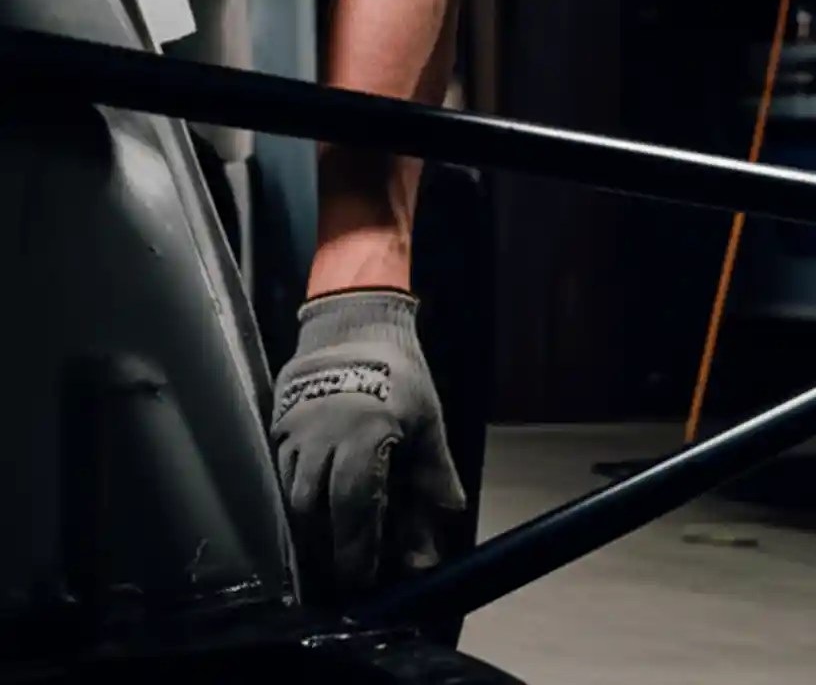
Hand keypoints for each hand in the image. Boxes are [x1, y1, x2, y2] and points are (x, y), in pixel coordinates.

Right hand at [271, 290, 464, 600]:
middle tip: (344, 574)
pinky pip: (280, 474)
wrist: (354, 325)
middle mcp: (323, 437)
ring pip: (293, 495)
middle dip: (330, 548)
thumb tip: (450, 514)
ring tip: (329, 549)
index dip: (358, 548)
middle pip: (316, 510)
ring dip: (311, 528)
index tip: (364, 578)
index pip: (357, 507)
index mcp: (365, 436)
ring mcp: (295, 431)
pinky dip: (295, 498)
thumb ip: (433, 473)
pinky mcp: (278, 426)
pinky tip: (311, 514)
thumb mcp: (427, 421)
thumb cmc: (401, 375)